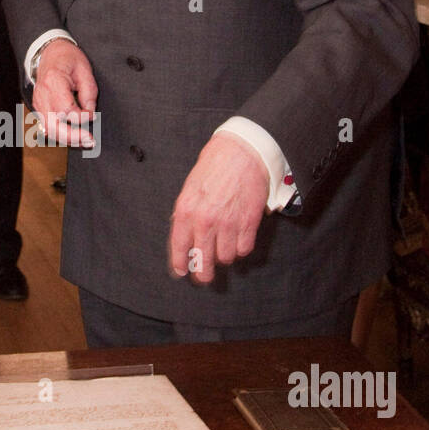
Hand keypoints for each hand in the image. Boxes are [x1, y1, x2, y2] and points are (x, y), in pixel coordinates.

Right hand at [31, 39, 97, 147]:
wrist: (50, 53)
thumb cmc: (67, 59)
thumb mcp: (85, 70)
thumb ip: (89, 93)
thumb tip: (90, 113)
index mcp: (53, 81)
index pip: (65, 109)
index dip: (81, 117)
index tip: (93, 115)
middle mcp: (42, 95)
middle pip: (54, 125)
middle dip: (73, 137)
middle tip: (90, 140)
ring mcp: (38, 103)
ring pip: (50, 130)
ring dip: (68, 139)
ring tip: (85, 141)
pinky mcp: (39, 109)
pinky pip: (49, 127)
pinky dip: (62, 135)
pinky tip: (75, 137)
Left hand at [169, 132, 268, 281]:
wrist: (241, 152)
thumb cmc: (214, 167)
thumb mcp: (190, 189)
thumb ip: (186, 214)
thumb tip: (184, 238)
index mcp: (186, 211)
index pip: (180, 248)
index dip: (181, 264)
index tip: (182, 272)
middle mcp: (205, 221)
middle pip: (203, 262)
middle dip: (203, 274)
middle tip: (205, 277)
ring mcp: (228, 223)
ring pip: (226, 258)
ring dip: (225, 255)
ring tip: (225, 245)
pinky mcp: (248, 223)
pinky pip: (244, 249)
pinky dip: (242, 247)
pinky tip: (239, 238)